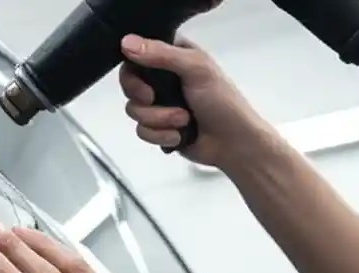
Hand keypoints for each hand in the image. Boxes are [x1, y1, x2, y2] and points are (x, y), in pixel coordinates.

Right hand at [118, 35, 274, 168]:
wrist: (233, 143)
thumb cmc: (222, 102)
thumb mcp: (196, 69)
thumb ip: (161, 54)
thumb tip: (125, 42)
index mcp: (173, 57)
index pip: (136, 56)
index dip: (132, 71)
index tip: (143, 83)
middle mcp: (163, 79)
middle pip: (129, 85)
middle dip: (143, 99)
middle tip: (153, 99)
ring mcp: (160, 104)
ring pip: (134, 111)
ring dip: (159, 119)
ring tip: (184, 120)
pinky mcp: (159, 128)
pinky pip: (142, 131)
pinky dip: (161, 135)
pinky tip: (180, 136)